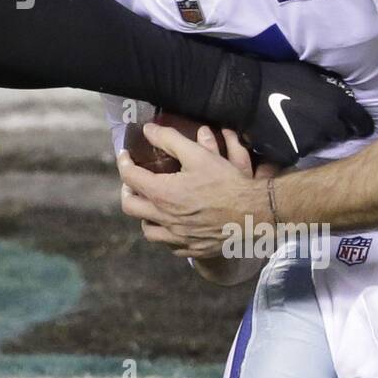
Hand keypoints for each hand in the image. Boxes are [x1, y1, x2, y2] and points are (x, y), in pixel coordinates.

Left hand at [119, 123, 274, 260]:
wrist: (254, 213)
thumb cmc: (227, 183)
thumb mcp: (199, 155)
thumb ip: (170, 139)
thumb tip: (148, 129)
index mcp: (163, 194)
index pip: (129, 177)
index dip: (124, 162)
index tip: (126, 155)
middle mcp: (165, 218)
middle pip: (129, 206)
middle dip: (127, 190)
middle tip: (134, 180)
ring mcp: (177, 237)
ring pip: (147, 230)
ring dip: (144, 215)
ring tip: (152, 203)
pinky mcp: (191, 248)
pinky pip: (168, 244)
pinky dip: (165, 232)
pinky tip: (174, 222)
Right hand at [240, 59, 372, 165]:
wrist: (245, 93)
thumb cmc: (276, 77)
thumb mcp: (310, 75)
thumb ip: (328, 89)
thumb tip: (339, 96)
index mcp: (336, 103)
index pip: (363, 123)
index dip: (361, 126)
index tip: (359, 128)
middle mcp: (328, 125)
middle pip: (340, 135)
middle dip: (332, 129)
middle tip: (318, 123)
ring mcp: (310, 142)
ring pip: (318, 144)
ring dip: (312, 138)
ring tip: (295, 128)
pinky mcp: (292, 154)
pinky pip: (297, 153)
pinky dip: (292, 147)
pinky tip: (282, 136)